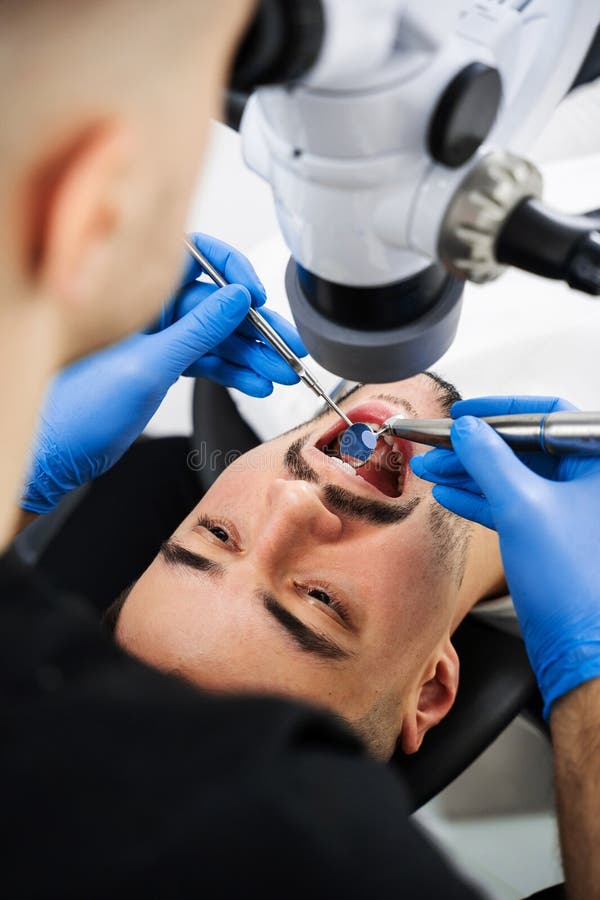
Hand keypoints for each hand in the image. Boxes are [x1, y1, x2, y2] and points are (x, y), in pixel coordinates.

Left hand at [23, 233, 305, 512]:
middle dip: (254, 328)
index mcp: (134, 294)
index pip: (192, 259)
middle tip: (287, 347)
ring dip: (251, 356)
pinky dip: (233, 373)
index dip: (230, 271)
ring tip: (282, 373)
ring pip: (216, 338)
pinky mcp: (163, 366)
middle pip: (215, 305)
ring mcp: (157, 339)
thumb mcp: (149, 364)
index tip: (255, 296)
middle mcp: (147, 311)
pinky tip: (257, 383)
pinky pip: (207, 362)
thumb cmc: (80, 407)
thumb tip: (236, 298)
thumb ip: (198, 330)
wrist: (59, 454)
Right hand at [411, 396, 599, 718]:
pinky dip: (480, 498)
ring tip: (431, 468)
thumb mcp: (522, 505)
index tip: (465, 413)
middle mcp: (589, 481)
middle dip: (475, 447)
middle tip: (438, 444)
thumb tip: (468, 430)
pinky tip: (450, 493)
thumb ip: (490, 459)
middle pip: (525, 447)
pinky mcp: (552, 534)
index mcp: (597, 462)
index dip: (501, 411)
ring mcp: (571, 509)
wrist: (578, 646)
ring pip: (514, 476)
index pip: (548, 416)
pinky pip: (512, 503)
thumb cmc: (572, 581)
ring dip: (470, 472)